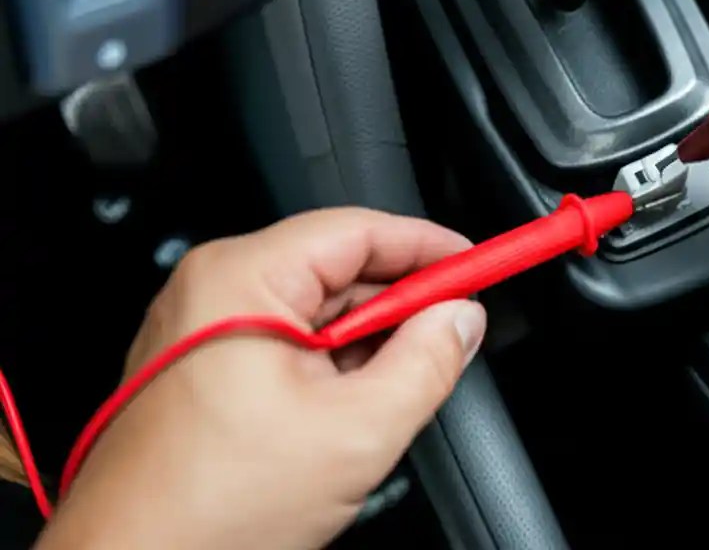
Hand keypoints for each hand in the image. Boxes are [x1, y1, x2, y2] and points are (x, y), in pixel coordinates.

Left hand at [38, 210, 486, 549]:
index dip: (429, 247)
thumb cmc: (209, 509)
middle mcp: (212, 292)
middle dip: (402, 306)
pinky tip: (349, 415)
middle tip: (453, 336)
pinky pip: (286, 347)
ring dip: (367, 348)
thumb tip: (460, 321)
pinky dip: (331, 371)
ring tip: (387, 400)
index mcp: (240, 279)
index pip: (358, 230)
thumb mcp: (356, 431)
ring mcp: (200, 331)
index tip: (476, 265)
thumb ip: (427, 362)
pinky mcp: (200, 371)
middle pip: (339, 270)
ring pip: (317, 314)